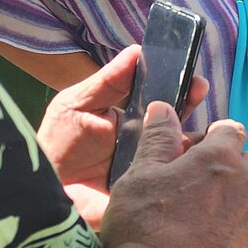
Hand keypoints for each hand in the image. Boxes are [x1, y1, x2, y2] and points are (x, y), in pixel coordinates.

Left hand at [35, 46, 208, 228]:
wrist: (45, 184)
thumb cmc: (60, 142)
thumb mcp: (81, 102)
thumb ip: (110, 80)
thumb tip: (136, 51)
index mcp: (140, 122)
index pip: (171, 104)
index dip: (186, 91)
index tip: (196, 82)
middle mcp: (154, 146)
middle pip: (185, 127)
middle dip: (195, 112)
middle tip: (199, 92)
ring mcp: (156, 172)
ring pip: (188, 157)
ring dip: (199, 144)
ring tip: (203, 128)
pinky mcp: (151, 195)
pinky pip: (175, 186)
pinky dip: (186, 175)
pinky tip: (189, 163)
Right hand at [100, 103, 247, 247]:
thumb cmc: (144, 227)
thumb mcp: (141, 175)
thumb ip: (158, 138)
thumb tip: (165, 109)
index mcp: (222, 159)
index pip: (231, 130)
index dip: (211, 136)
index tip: (192, 149)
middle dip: (227, 163)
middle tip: (191, 181)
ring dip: (230, 195)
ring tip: (193, 213)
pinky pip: (247, 225)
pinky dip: (231, 224)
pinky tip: (202, 238)